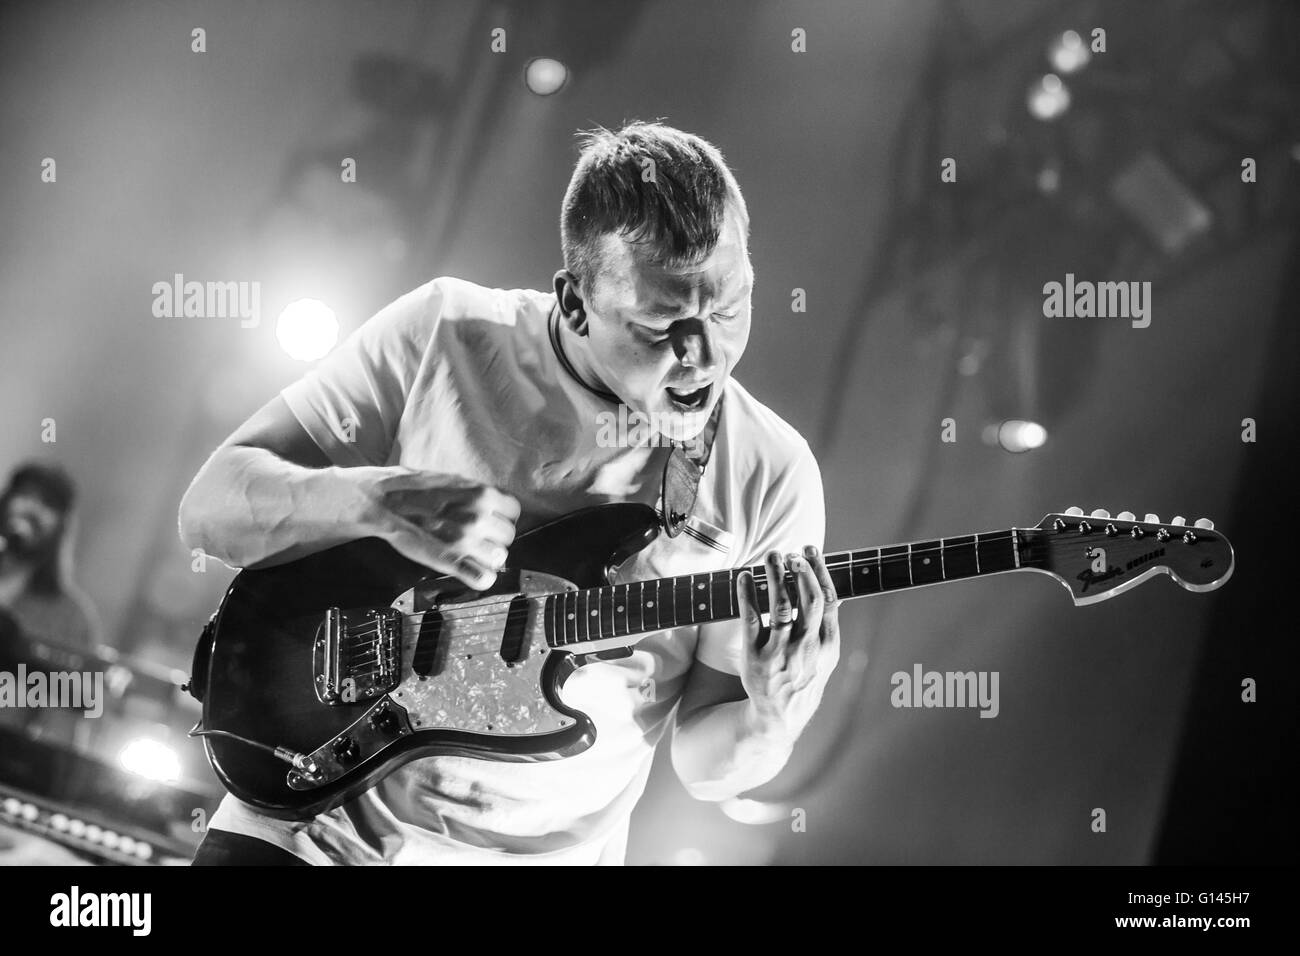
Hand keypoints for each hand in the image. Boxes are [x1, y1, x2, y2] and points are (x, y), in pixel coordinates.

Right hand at [356, 469, 519, 589]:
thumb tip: (496, 508)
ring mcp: (465, 540)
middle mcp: (478, 517)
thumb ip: (479, 495)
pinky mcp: (449, 560)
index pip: (514, 511)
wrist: (384, 501)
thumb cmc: (415, 488)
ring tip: (472, 553)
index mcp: (482, 494)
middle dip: (495, 537)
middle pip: (508, 536)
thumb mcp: (455, 481)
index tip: (493, 520)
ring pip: (499, 558)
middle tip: (478, 538)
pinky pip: (482, 578)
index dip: (503, 516)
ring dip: (488, 557)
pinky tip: (472, 572)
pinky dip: (480, 578)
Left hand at [736, 545, 841, 737]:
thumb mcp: (825, 657)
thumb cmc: (804, 677)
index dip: (820, 573)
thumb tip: (832, 592)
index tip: (810, 552)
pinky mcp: (755, 657)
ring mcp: (780, 653)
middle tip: (792, 553)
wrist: (780, 716)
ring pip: (780, 606)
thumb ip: (828, 627)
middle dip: (801, 572)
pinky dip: (747, 595)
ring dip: (776, 577)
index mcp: (828, 645)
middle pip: (808, 601)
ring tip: (772, 556)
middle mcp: (806, 648)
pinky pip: (750, 619)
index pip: (828, 601)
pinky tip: (743, 577)